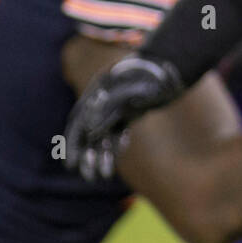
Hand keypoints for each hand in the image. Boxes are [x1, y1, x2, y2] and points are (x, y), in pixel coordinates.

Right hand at [65, 54, 185, 180]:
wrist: (170, 67)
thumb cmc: (149, 76)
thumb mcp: (130, 89)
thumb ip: (109, 106)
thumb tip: (91, 127)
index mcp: (96, 91)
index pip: (79, 122)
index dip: (73, 144)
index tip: (70, 164)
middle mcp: (102, 99)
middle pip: (89, 130)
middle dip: (86, 154)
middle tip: (87, 176)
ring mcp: (116, 104)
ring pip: (104, 133)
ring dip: (101, 153)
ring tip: (102, 175)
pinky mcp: (129, 110)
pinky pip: (118, 130)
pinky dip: (117, 143)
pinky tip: (118, 155)